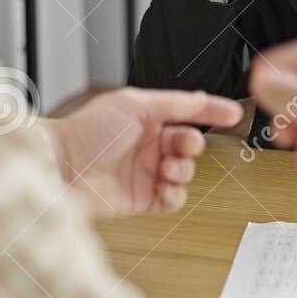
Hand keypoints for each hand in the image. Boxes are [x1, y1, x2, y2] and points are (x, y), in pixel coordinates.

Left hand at [49, 88, 243, 217]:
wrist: (63, 168)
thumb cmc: (90, 131)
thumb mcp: (134, 105)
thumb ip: (174, 103)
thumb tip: (203, 98)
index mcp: (146, 117)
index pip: (187, 112)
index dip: (211, 111)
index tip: (233, 113)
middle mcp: (148, 144)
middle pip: (188, 144)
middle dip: (191, 145)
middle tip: (183, 145)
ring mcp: (145, 172)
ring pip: (184, 172)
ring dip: (182, 170)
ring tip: (167, 168)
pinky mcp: (141, 199)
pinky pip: (172, 199)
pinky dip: (175, 194)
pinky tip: (164, 188)